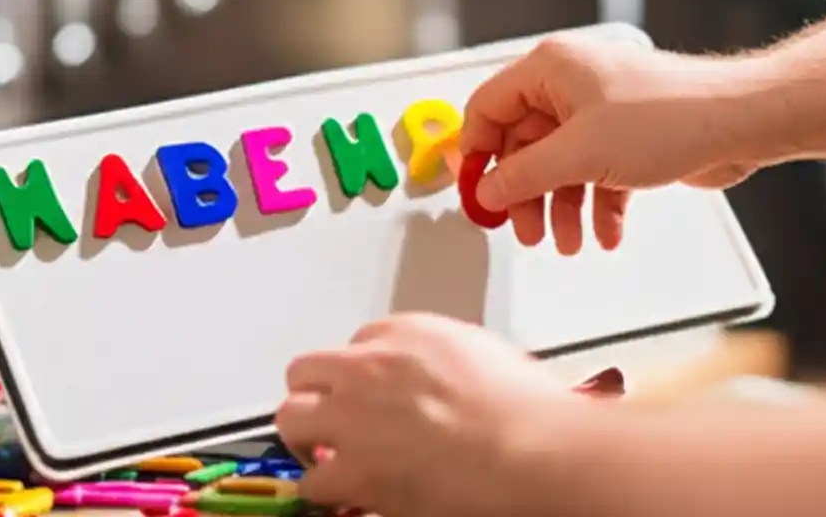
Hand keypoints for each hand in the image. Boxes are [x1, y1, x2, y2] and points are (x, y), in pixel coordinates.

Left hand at [275, 313, 586, 516]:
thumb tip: (437, 378)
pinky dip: (323, 488)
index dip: (361, 371)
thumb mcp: (486, 355)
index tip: (366, 388)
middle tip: (327, 415)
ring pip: (292, 416)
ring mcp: (355, 416)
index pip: (360, 340)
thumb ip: (444, 359)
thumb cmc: (529, 411)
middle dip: (315, 393)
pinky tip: (342, 493)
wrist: (533, 451)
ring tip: (321, 453)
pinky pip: (312, 479)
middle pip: (307, 368)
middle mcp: (371, 366)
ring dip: (304, 436)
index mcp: (407, 333)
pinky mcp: (354, 467)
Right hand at [460, 32, 770, 253]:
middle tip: (526, 229)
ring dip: (561, 208)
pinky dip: (597, 206)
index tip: (478, 191)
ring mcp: (599, 112)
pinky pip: (595, 175)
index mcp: (550, 69)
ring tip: (567, 241)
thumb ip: (523, 175)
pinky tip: (605, 233)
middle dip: (527, 194)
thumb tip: (486, 190)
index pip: (488, 108)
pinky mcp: (626, 138)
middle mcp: (571, 86)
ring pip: (560, 166)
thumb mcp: (579, 154)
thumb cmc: (671, 115)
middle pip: (524, 146)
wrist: (739, 122)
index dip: (476, 153)